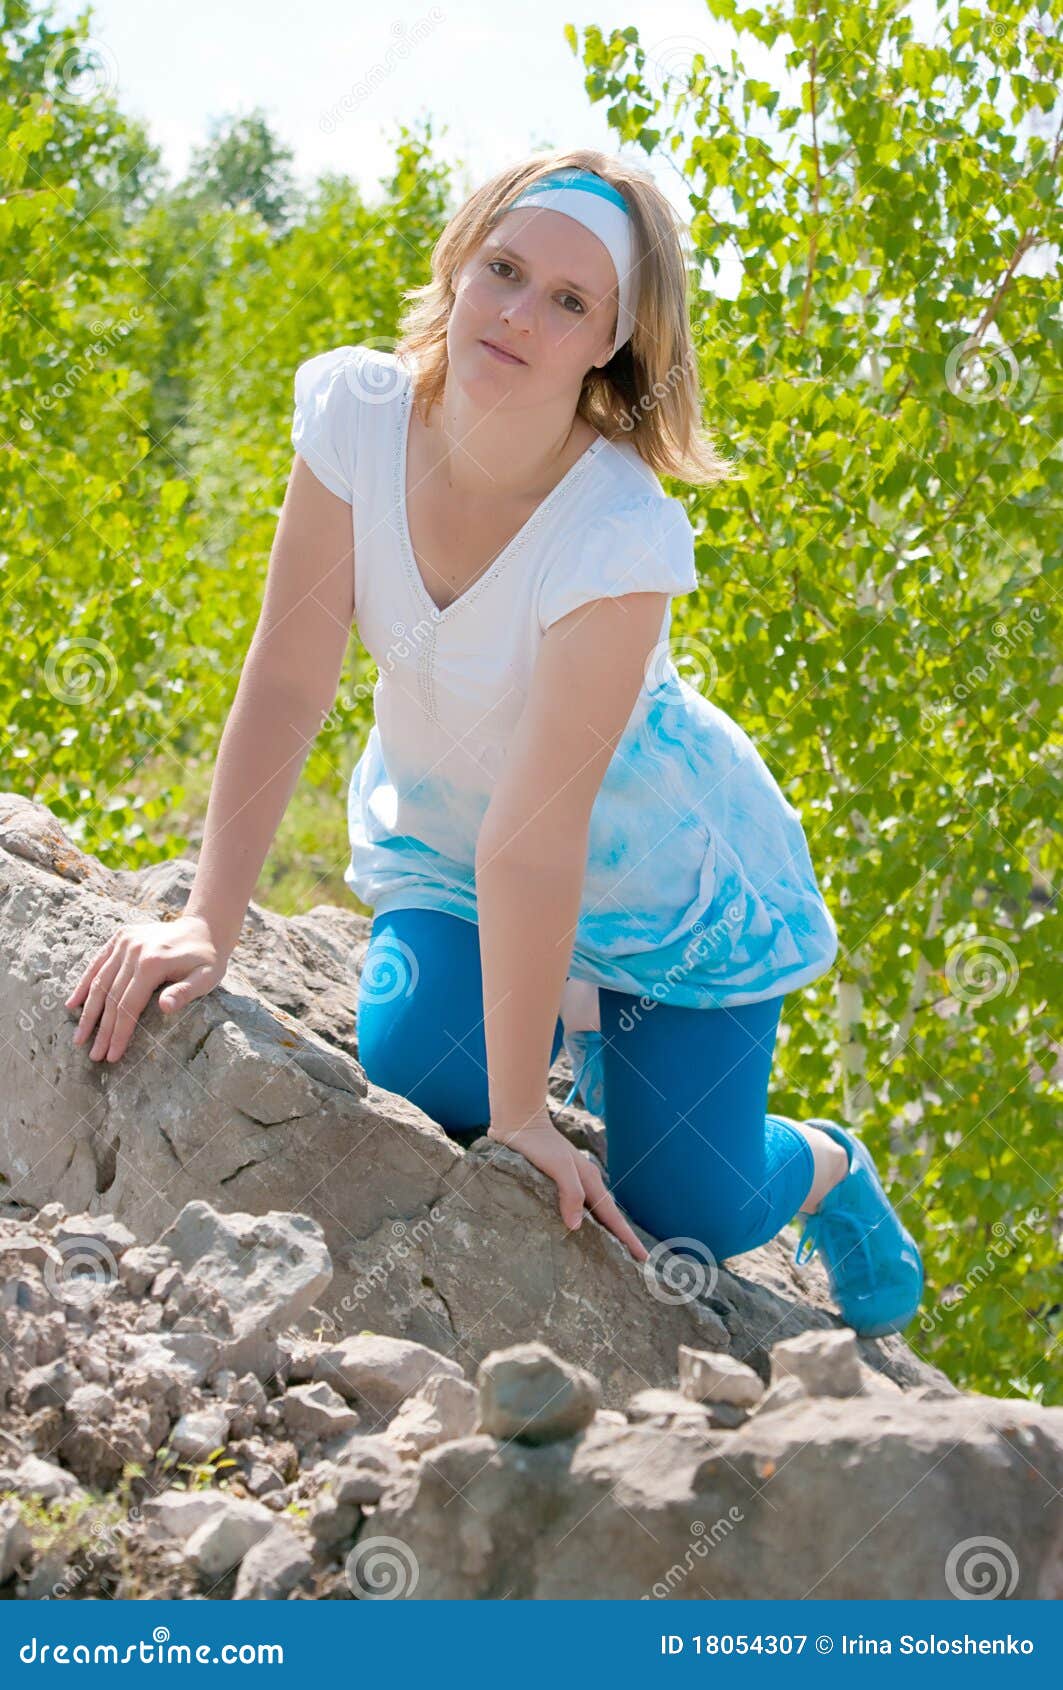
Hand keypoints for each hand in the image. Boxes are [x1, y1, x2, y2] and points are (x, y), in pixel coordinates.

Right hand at [65, 914, 228, 1063]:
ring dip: (88, 1013)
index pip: (129, 1006)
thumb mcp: (207, 978)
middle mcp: (134, 951)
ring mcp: (125, 942)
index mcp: (153, 963)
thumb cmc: (207, 960)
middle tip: (94, 1056)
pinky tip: (72, 1004)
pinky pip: (97, 963)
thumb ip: (186, 992)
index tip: (112, 1056)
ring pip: (100, 983)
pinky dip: (84, 984)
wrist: (204, 928)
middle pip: (112, 998)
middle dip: (102, 1031)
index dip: (119, 1033)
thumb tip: (165, 1007)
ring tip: (79, 1038)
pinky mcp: (120, 937)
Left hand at [487, 1106, 648, 1263]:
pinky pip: (575, 1209)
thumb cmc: (538, 1144)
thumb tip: (577, 1226)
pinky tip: (575, 1233)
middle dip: (621, 1238)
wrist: (518, 1122)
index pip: (613, 1217)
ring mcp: (571, 1184)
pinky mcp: (555, 1184)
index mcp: (590, 1181)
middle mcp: (584, 1184)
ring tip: (608, 1253)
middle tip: (632, 1262)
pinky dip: (582, 1223)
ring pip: (592, 1213)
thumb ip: (570, 1193)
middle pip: (607, 1217)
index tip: (643, 1257)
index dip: (628, 1238)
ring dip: (602, 1232)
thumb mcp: (558, 1166)